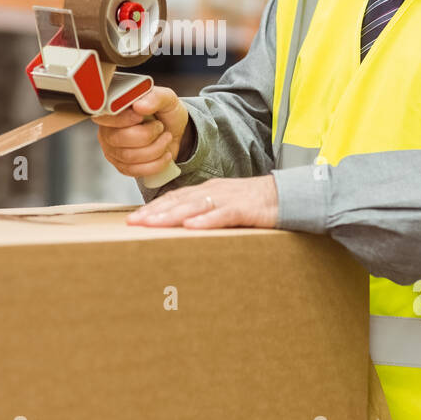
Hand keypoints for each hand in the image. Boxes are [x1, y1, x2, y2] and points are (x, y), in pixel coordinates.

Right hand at [95, 85, 189, 177]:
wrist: (175, 132)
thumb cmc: (165, 112)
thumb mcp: (166, 98)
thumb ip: (154, 97)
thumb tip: (138, 106)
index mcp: (113, 110)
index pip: (104, 117)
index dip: (122, 119)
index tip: (140, 117)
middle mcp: (108, 130)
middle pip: (117, 139)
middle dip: (147, 135)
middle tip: (160, 127)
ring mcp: (112, 150)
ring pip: (128, 157)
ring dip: (155, 149)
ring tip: (166, 139)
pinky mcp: (121, 166)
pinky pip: (134, 171)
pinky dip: (155, 164)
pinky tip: (165, 154)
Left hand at [126, 176, 278, 228]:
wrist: (287, 195)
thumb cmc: (253, 205)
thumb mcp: (224, 206)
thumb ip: (204, 213)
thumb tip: (181, 229)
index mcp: (206, 190)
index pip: (174, 198)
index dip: (153, 208)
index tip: (133, 219)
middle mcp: (213, 191)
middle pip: (178, 201)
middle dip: (154, 212)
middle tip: (133, 223)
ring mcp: (228, 199)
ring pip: (195, 206)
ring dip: (171, 215)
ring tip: (152, 224)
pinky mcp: (245, 209)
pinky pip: (223, 214)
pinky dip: (206, 220)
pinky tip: (191, 226)